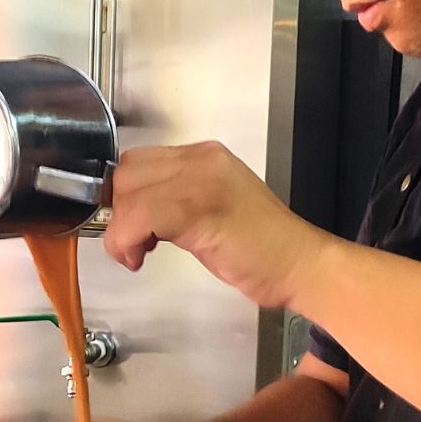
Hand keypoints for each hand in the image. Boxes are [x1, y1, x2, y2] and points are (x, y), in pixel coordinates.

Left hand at [102, 143, 333, 306]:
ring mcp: (200, 179)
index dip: (125, 196)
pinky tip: (138, 259)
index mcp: (205, 156)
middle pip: (128, 172)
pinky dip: (126, 241)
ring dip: (121, 230)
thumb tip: (135, 213)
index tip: (130, 228)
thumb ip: (178, 200)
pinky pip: (138, 216)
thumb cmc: (261, 249)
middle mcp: (200, 159)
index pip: (140, 162)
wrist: (301, 265)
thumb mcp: (213, 210)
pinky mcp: (197, 207)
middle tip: (134, 243)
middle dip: (119, 212)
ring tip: (138, 252)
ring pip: (128, 193)